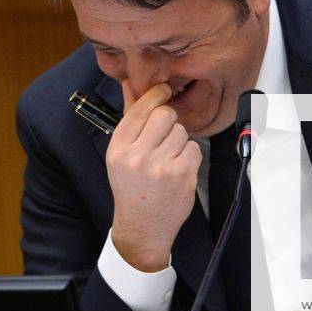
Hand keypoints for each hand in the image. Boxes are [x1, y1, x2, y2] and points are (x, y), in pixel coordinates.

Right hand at [106, 80, 201, 271]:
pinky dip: (189, 157)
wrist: (142, 227)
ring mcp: (160, 167)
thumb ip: (129, 117)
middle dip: (169, 122)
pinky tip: (178, 169)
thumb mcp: (121, 153)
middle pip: (165, 115)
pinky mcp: (181, 176)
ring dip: (179, 142)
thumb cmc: (131, 187)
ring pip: (181, 131)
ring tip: (168, 159)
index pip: (140, 109)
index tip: (164, 90)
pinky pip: (193, 148)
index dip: (155, 95)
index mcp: (119, 148)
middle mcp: (137, 156)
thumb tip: (129, 83)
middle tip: (164, 138)